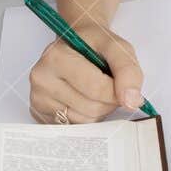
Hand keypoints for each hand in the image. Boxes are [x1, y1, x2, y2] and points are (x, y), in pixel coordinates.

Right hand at [28, 21, 143, 123]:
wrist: (74, 43)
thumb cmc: (94, 44)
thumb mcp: (117, 46)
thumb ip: (128, 70)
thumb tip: (132, 101)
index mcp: (56, 57)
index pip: (97, 88)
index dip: (117, 90)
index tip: (119, 80)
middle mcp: (41, 79)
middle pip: (91, 107)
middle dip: (109, 100)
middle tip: (107, 83)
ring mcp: (38, 98)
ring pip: (85, 121)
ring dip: (99, 110)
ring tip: (94, 89)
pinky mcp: (41, 114)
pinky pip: (76, 127)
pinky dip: (86, 117)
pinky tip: (83, 99)